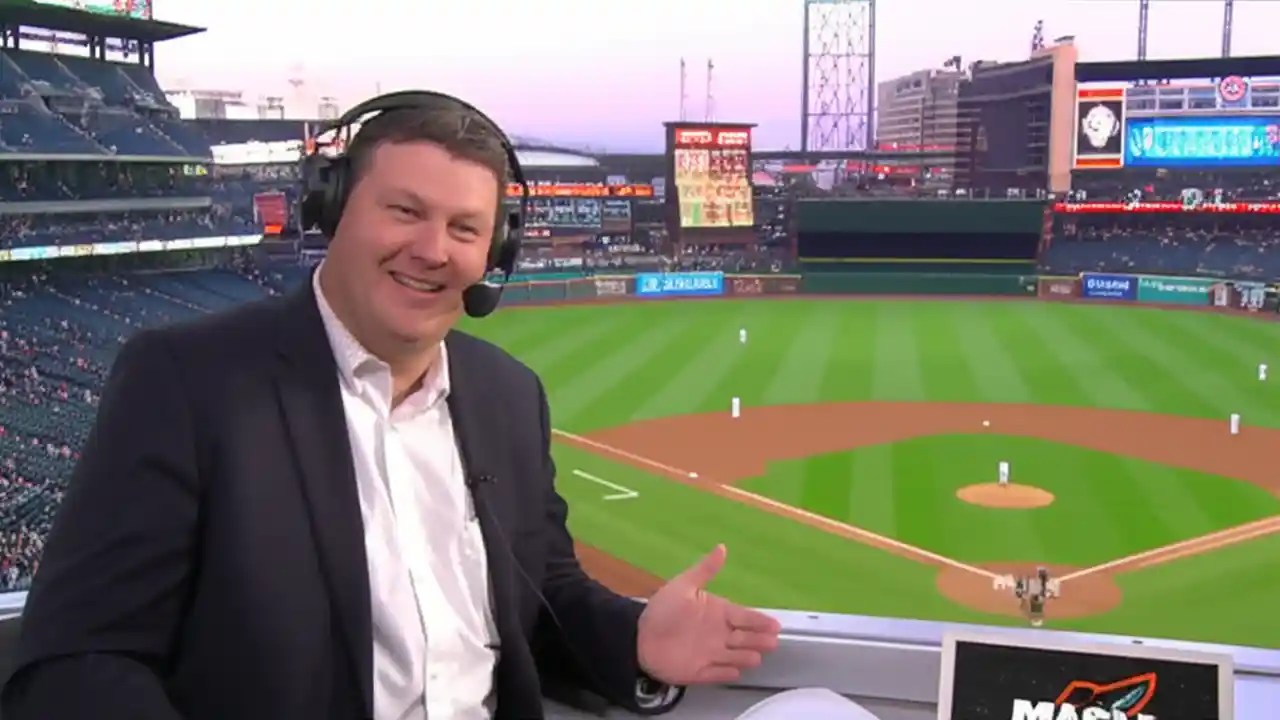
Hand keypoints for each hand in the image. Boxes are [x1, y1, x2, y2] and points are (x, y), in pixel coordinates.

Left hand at [636, 544, 780, 685]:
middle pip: (744, 638)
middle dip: (759, 640)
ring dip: (745, 657)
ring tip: (757, 656)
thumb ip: (705, 570)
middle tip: (773, 641)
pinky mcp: (699, 672)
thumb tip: (722, 546)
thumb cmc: (662, 609)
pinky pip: (717, 674)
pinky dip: (726, 673)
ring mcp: (710, 654)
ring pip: (735, 657)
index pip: (744, 617)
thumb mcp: (683, 585)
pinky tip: (737, 672)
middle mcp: (718, 635)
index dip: (759, 621)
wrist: (637, 636)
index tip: (775, 625)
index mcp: (718, 613)